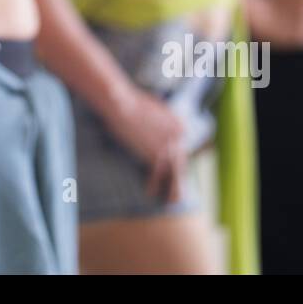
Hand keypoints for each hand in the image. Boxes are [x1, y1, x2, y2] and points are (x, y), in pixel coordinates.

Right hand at [103, 84, 187, 204]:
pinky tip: (150, 193)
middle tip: (178, 193)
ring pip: (175, 173)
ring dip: (174, 188)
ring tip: (172, 200)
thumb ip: (158, 125)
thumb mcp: (151, 111)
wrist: (121, 104)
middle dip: (179, 178)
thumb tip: (154, 136)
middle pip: (181, 163)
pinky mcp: (156, 155)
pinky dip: (154, 185)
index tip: (173, 174)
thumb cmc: (129, 103)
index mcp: (179, 125)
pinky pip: (157, 176)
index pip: (180, 149)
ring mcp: (169, 147)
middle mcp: (179, 136)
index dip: (175, 163)